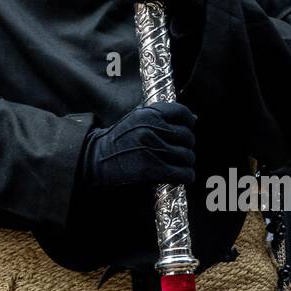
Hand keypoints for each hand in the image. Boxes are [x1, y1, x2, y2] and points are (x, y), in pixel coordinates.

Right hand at [79, 101, 196, 190]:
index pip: (182, 113)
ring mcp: (152, 148)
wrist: (96, 158)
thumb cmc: (119, 138)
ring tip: (174, 165)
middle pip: (188, 137)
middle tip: (175, 152)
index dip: (188, 122)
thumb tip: (195, 119)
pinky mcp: (151, 169)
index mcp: (148, 113)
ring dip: (184, 164)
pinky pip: (183, 174)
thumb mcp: (136, 118)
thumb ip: (162, 115)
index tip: (185, 130)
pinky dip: (184, 177)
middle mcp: (152, 128)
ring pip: (188, 157)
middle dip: (185, 146)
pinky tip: (176, 177)